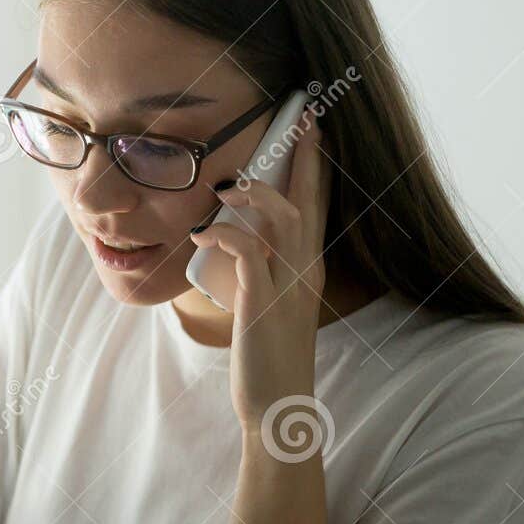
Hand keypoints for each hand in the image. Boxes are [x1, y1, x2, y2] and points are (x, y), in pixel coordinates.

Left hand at [188, 107, 331, 428]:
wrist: (277, 407)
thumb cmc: (267, 357)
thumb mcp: (267, 304)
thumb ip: (260, 271)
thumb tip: (235, 243)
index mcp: (307, 269)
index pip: (317, 206)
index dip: (314, 167)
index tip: (312, 128)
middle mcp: (304, 271)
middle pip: (309, 200)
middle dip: (304, 157)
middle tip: (300, 116)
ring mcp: (286, 286)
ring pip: (283, 219)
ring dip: (255, 194)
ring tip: (227, 187)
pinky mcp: (261, 304)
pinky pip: (247, 255)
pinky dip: (227, 236)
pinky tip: (206, 235)